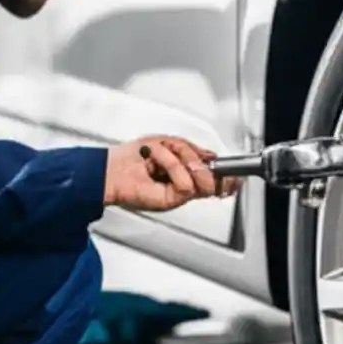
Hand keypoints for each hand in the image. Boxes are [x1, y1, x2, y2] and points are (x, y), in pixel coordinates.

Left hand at [103, 136, 239, 210]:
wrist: (110, 170)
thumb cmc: (132, 156)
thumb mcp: (168, 143)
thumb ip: (193, 150)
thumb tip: (212, 157)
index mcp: (189, 171)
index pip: (219, 177)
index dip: (228, 175)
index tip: (232, 173)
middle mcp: (187, 184)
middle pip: (215, 178)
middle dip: (200, 163)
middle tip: (185, 158)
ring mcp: (180, 194)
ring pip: (201, 180)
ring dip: (178, 162)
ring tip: (159, 159)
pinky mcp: (172, 200)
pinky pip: (186, 184)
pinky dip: (170, 167)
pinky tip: (155, 165)